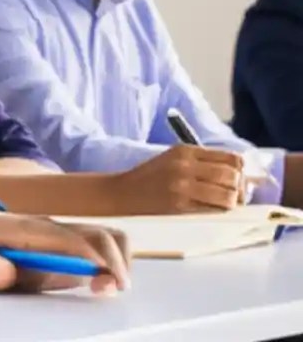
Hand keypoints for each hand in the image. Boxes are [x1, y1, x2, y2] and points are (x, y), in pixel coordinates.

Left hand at [0, 207, 129, 294]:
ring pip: (105, 242)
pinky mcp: (64, 250)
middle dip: (116, 265)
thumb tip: (4, 273)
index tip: (104, 286)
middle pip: (102, 237)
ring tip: (105, 291)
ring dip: (116, 266)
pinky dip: (107, 269)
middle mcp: (50, 230)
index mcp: (27, 229)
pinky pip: (97, 253)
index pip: (75, 239)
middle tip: (108, 293)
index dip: (98, 261)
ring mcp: (60, 238)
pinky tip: (97, 287)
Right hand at [113, 145, 243, 213]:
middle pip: (232, 175)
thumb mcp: (173, 160)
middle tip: (236, 196)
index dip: (241, 170)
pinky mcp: (179, 204)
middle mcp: (185, 165)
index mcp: (185, 151)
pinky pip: (214, 209)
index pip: (230, 157)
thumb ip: (201, 163)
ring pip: (227, 194)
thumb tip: (238, 175)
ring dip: (232, 202)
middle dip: (240, 188)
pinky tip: (214, 210)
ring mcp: (182, 185)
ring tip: (225, 205)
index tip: (239, 179)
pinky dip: (220, 211)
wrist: (121, 193)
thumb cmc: (149, 178)